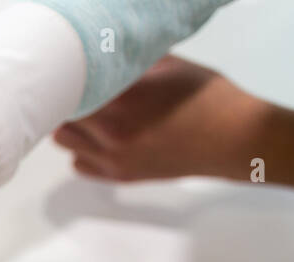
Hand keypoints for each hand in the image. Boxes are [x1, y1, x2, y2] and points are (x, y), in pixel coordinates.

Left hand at [53, 56, 265, 182]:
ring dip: (71, 125)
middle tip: (80, 90)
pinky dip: (81, 150)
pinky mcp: (119, 175)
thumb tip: (103, 54)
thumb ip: (128, 63)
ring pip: (64, 141)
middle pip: (60, 116)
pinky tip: (99, 137)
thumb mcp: (167, 66)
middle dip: (67, 100)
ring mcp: (114, 158)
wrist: (233, 138)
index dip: (67, 79)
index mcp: (121, 101)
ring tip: (90, 112)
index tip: (71, 72)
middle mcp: (111, 133)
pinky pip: (78, 164)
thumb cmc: (207, 98)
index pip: (68, 90)